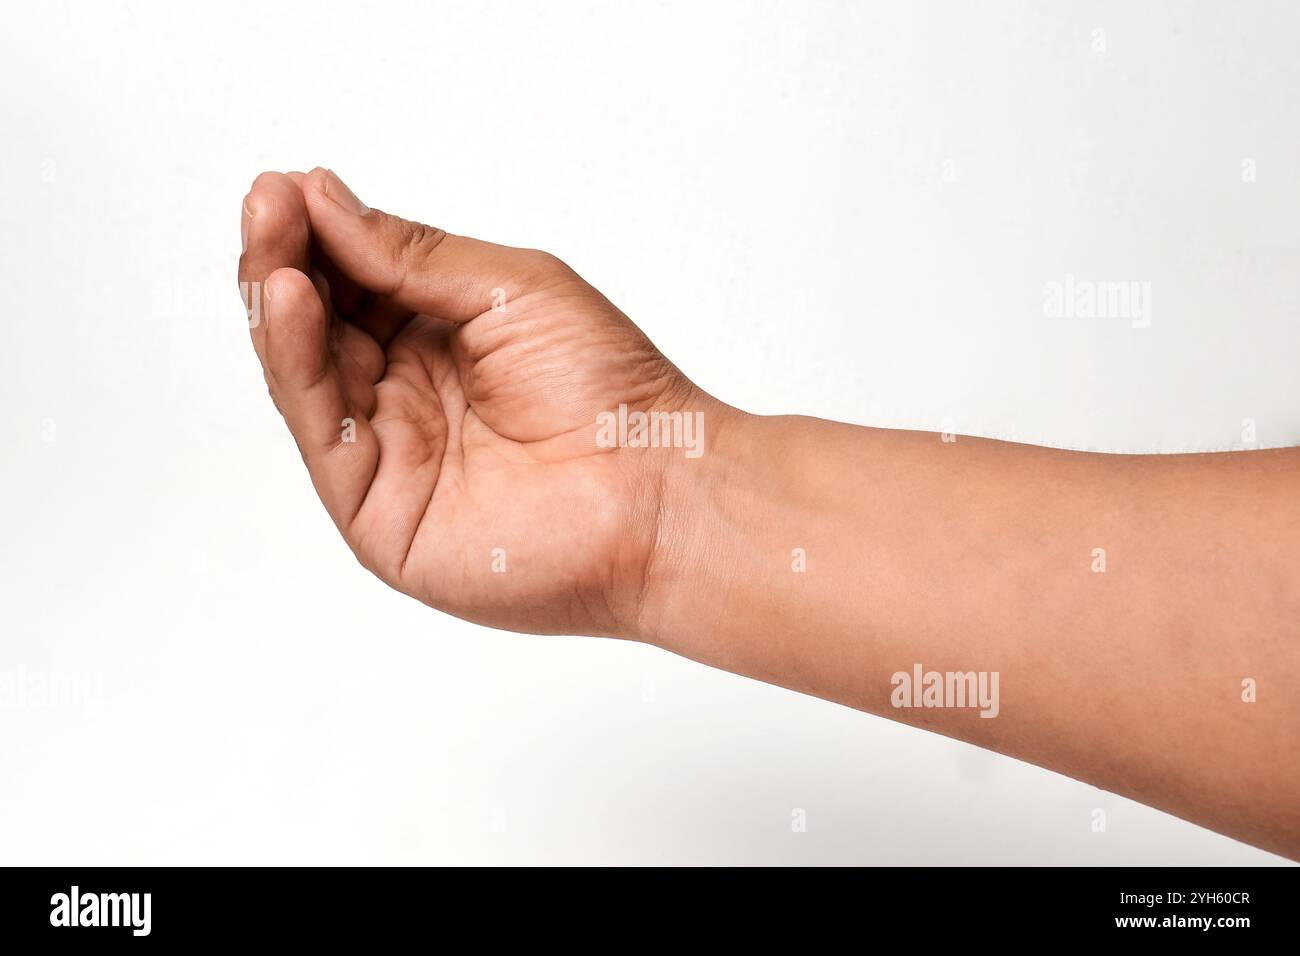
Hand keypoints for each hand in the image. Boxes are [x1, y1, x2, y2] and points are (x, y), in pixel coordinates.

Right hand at [237, 169, 724, 636]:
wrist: (656, 488)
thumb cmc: (608, 387)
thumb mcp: (505, 288)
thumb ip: (410, 255)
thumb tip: (324, 197)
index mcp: (441, 346)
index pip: (356, 286)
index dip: (321, 237)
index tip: (288, 185)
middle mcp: (407, 400)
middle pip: (322, 327)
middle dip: (288, 260)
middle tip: (264, 202)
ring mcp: (389, 459)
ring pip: (308, 376)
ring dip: (281, 303)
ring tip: (267, 236)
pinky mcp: (376, 514)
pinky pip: (322, 430)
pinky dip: (300, 363)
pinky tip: (292, 299)